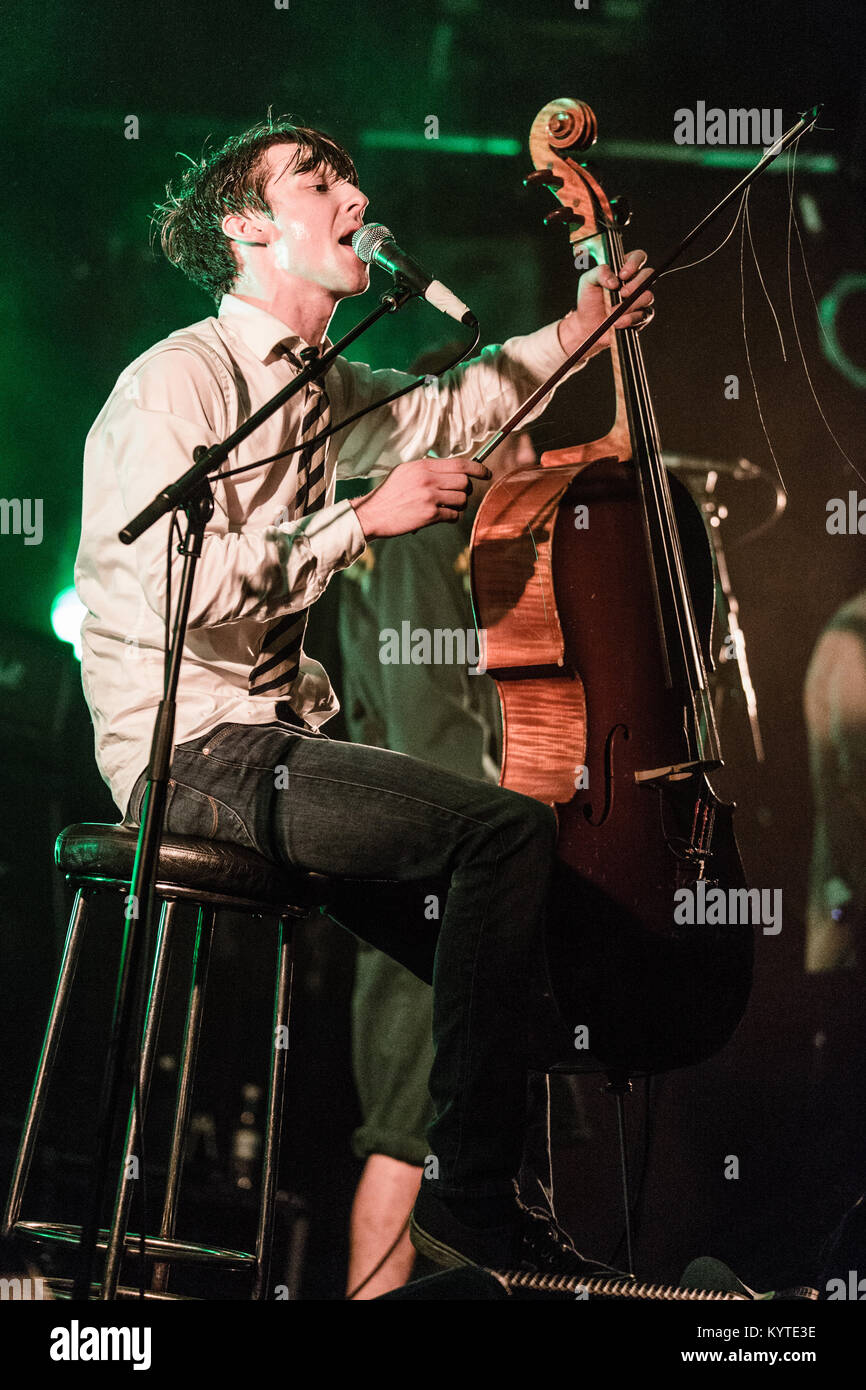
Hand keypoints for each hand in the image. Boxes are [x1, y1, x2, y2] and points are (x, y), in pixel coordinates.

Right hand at [350, 456, 491, 539]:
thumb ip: (427, 469)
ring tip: (445, 508)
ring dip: (458, 506)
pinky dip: (451, 518)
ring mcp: (429, 497)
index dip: (477, 468)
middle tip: (457, 495)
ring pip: (462, 499)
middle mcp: (428, 479)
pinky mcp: (429, 515)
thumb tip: (454, 470)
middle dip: (465, 490)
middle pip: (464, 482)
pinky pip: (453, 515)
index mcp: (422, 466)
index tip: (486, 473)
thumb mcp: (405, 472)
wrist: (372, 514)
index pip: (459, 464)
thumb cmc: (390, 494)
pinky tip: (440, 517)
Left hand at [558, 249, 655, 356]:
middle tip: (622, 293)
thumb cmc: (589, 301)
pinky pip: (644, 316)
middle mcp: (635, 283)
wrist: (586, 326)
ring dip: (631, 304)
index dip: (634, 263)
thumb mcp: (588, 281)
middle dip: (636, 283)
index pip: (638, 257)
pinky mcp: (640, 318)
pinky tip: (617, 322)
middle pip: (648, 275)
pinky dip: (630, 319)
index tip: (622, 275)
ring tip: (613, 311)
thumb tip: (615, 280)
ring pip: (648, 296)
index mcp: (624, 270)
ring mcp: (639, 300)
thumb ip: (600, 272)